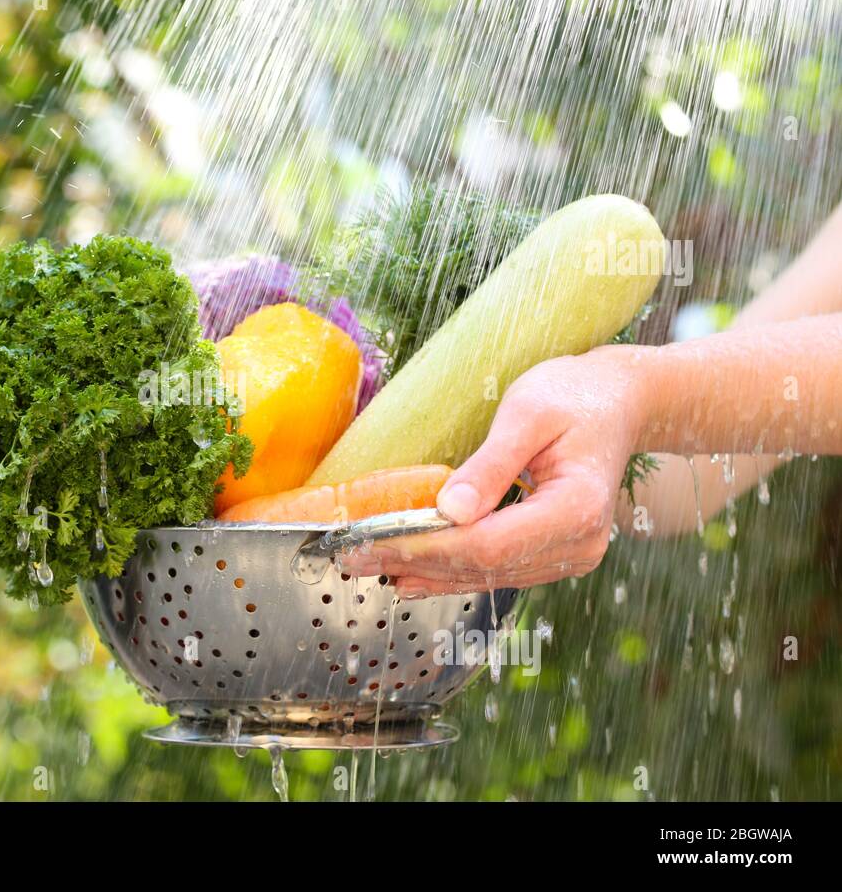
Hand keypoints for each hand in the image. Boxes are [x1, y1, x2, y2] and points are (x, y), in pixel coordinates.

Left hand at [341, 345, 648, 595]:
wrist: (621, 402)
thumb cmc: (576, 396)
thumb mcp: (529, 412)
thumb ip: (491, 464)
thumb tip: (448, 510)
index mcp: (577, 508)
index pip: (489, 544)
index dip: (427, 547)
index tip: (373, 541)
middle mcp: (579, 544)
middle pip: (483, 566)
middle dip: (413, 561)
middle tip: (350, 556)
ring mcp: (569, 555)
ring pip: (486, 575)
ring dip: (425, 572)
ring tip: (367, 564)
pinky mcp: (553, 553)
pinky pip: (496, 568)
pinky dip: (449, 569)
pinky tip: (408, 570)